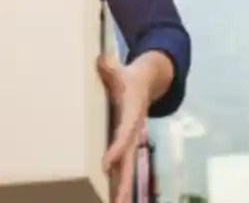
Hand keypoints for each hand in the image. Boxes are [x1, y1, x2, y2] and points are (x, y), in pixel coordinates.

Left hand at [97, 55, 151, 202]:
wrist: (148, 81)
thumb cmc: (129, 77)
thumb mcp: (121, 70)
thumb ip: (109, 67)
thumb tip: (101, 60)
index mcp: (132, 113)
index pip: (125, 133)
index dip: (117, 148)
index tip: (106, 163)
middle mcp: (134, 129)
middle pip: (130, 159)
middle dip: (125, 181)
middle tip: (119, 201)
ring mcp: (131, 138)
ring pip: (128, 167)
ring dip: (123, 188)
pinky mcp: (126, 142)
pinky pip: (123, 164)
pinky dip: (120, 181)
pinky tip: (115, 197)